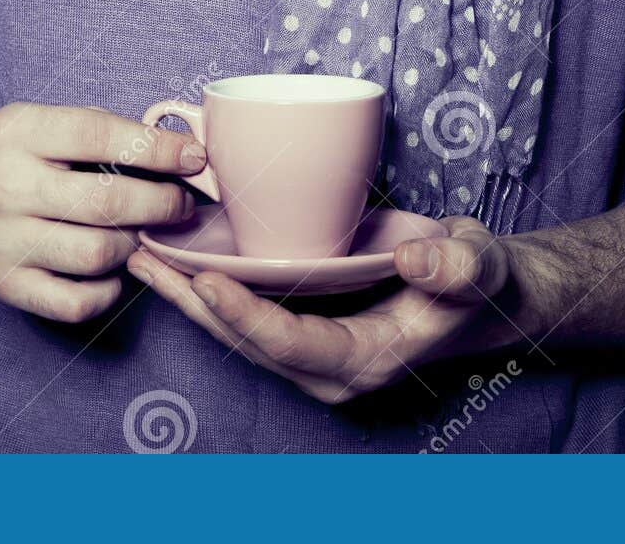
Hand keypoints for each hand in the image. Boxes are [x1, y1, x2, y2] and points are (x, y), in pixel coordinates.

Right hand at [0, 101, 205, 323]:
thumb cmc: (21, 154)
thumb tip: (183, 153)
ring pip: (97, 254)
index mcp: (18, 131)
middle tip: (183, 205)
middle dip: (161, 204)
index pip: (100, 135)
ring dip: (135, 245)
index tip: (196, 159)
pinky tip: (112, 269)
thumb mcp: (49, 123)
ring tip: (141, 232)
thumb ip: (108, 133)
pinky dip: (107, 290)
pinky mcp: (4, 284)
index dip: (158, 148)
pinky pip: (75, 301)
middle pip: (106, 202)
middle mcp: (4, 185)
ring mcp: (1, 239)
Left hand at [126, 215, 517, 403]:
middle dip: (191, 301)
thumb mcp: (477, 266)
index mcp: (363, 360)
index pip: (289, 344)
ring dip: (188, 295)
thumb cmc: (480, 281)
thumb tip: (412, 256)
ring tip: (140, 254)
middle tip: (143, 256)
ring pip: (237, 332)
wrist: (483, 295)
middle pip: (245, 340)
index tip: (204, 278)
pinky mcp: (306, 333)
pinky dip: (209, 288)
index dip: (244, 314)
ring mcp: (313, 356)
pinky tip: (178, 259)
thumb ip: (452, 265)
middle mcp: (328, 369)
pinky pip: (247, 317)